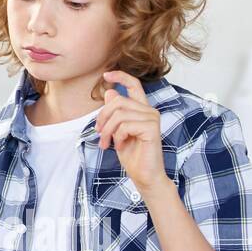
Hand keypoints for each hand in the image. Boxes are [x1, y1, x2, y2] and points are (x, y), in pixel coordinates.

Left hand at [97, 70, 167, 188]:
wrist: (144, 175)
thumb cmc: (132, 154)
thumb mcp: (117, 131)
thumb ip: (115, 113)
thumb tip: (110, 92)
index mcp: (141, 109)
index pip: (134, 84)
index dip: (120, 76)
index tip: (106, 75)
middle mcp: (149, 110)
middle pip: (117, 100)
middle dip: (102, 117)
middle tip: (99, 134)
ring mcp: (152, 118)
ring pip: (118, 114)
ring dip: (107, 131)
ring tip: (106, 143)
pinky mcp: (152, 128)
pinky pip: (125, 125)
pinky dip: (117, 137)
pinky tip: (120, 146)